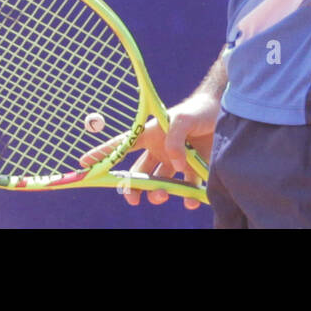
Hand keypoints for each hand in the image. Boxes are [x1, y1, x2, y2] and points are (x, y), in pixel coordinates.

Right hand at [78, 94, 217, 209]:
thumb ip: (174, 140)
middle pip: (138, 173)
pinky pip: (186, 190)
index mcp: (150, 134)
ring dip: (157, 194)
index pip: (122, 145)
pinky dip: (187, 198)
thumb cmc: (199, 110)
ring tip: (162, 194)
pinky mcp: (194, 169)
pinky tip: (189, 201)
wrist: (226, 112)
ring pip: (159, 184)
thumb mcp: (183, 118)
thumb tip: (175, 166)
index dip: (102, 153)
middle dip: (131, 188)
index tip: (84, 163)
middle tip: (133, 197)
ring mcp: (176, 161)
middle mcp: (160, 150)